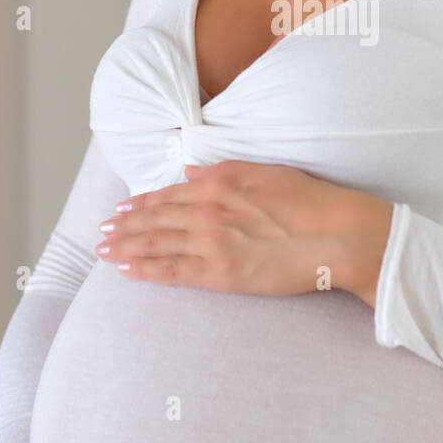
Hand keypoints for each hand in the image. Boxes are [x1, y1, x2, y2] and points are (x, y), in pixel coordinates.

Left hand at [94, 159, 393, 303]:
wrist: (339, 235)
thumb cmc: (312, 202)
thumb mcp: (267, 172)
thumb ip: (224, 170)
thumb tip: (191, 169)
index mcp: (220, 183)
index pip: (169, 194)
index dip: (141, 202)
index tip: (122, 208)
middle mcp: (209, 209)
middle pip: (154, 219)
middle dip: (124, 225)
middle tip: (102, 232)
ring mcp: (212, 242)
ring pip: (155, 244)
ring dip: (126, 247)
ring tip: (105, 251)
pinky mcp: (220, 273)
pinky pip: (172, 272)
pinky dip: (145, 270)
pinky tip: (127, 272)